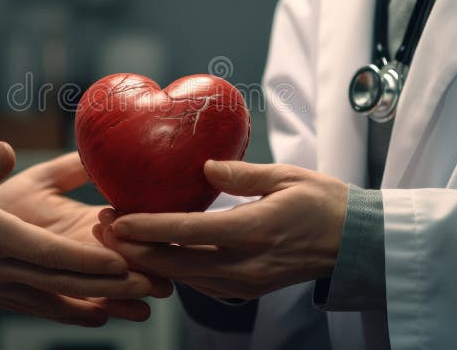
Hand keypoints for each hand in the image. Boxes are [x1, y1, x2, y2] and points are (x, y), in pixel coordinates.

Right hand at [0, 143, 155, 326]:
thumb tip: (6, 152)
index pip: (45, 253)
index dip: (88, 259)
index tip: (126, 262)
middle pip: (62, 282)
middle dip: (111, 286)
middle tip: (157, 285)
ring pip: (54, 300)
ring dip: (100, 302)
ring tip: (141, 305)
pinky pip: (37, 306)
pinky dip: (70, 311)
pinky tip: (97, 314)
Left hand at [95, 160, 347, 299]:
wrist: (356, 243)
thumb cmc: (325, 203)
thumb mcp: (288, 177)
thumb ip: (243, 174)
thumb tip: (204, 167)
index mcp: (254, 231)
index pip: (188, 233)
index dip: (147, 228)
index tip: (115, 219)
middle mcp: (246, 265)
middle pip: (175, 264)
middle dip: (133, 249)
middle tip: (99, 226)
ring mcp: (246, 282)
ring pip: (183, 277)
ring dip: (147, 259)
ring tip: (115, 237)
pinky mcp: (247, 288)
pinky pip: (200, 282)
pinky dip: (171, 268)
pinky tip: (152, 252)